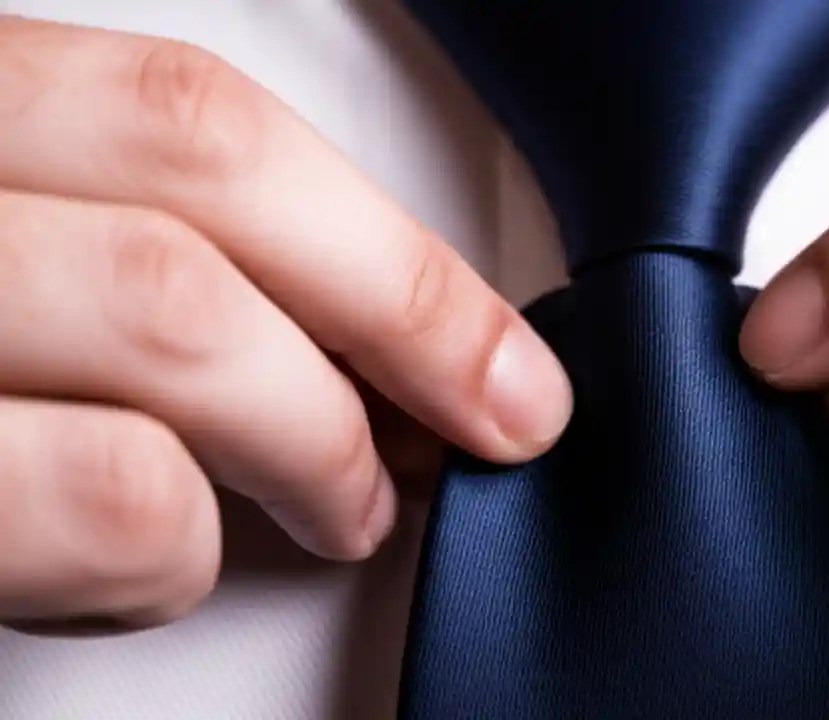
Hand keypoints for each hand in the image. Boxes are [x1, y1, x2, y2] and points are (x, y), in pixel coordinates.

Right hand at [0, 17, 570, 629]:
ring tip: (344, 512)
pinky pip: (110, 499)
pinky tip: (158, 575)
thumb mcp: (26, 257)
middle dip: (406, 316)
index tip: (500, 348)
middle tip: (496, 424)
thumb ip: (158, 253)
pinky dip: (178, 562)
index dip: (385, 241)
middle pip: (209, 182)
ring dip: (316, 445)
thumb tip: (383, 346)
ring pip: (180, 327)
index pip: (196, 118)